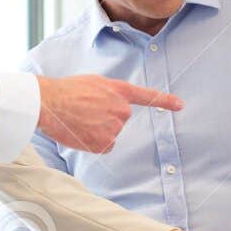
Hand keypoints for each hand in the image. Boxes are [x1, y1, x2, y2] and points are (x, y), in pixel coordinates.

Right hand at [35, 74, 183, 152]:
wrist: (50, 103)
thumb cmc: (66, 91)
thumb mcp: (93, 83)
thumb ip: (108, 94)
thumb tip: (110, 108)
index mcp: (119, 91)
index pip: (147, 96)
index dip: (165, 101)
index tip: (180, 105)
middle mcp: (122, 110)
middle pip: (119, 119)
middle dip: (104, 117)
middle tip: (84, 111)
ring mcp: (115, 127)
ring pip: (110, 134)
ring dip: (96, 130)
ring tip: (79, 119)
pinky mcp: (105, 143)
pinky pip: (103, 146)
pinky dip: (92, 142)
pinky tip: (80, 132)